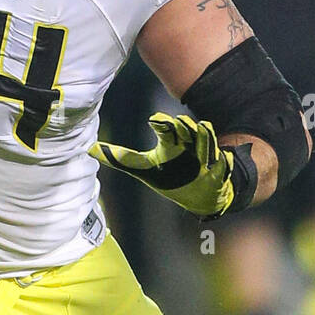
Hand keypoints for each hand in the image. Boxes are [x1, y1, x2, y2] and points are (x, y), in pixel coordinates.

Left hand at [91, 113, 237, 217]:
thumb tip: (89, 149)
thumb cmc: (169, 177)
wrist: (200, 195)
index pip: (166, 130)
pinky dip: (224, 162)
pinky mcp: (219, 174)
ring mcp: (205, 160)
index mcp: (171, 144)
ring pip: (207, 143)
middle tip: (179, 123)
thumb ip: (119, 157)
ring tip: (203, 128)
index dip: (162, 124)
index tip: (155, 119)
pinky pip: (224, 165)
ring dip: (206, 137)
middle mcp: (189, 147)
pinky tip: (225, 158)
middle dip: (184, 127)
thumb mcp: (143, 168)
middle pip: (188, 131)